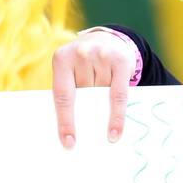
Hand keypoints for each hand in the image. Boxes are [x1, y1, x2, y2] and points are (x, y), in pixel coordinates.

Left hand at [52, 30, 139, 148]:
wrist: (107, 40)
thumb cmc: (83, 66)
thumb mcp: (71, 73)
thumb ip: (71, 93)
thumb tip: (76, 130)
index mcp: (62, 59)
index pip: (62, 96)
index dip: (65, 121)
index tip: (68, 143)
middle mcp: (81, 53)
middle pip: (84, 95)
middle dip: (87, 113)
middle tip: (88, 139)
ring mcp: (102, 55)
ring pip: (102, 94)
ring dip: (102, 106)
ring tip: (103, 113)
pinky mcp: (121, 61)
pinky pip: (119, 95)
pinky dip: (117, 116)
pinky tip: (115, 133)